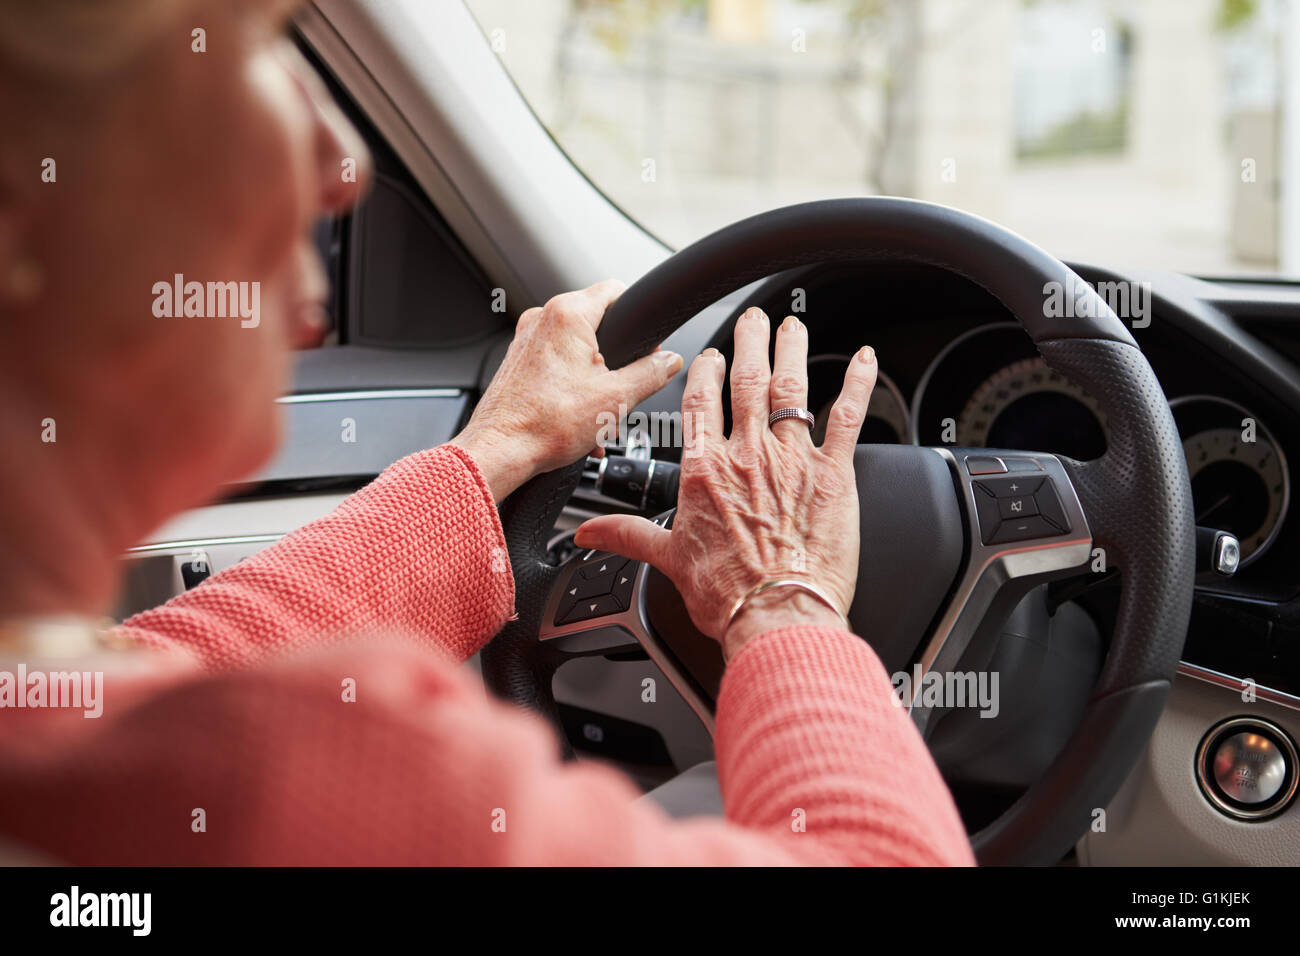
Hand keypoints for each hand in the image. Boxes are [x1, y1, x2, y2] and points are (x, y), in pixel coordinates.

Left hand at [450, 280, 682, 501]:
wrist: (499, 451)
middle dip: (616, 357)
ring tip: (598, 414)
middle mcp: (542, 319)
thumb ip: (651, 373)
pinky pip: (556, 364)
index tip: (646, 345)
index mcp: (567, 315)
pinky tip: (579, 419)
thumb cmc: (544, 424)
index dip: (637, 317)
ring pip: (576, 348)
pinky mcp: (517, 361)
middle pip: (597, 323)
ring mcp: (526, 339)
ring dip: (594, 379)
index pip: (616, 290)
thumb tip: (669, 361)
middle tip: (622, 388)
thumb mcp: (616, 398)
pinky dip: (572, 386)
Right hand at [574, 307, 877, 660]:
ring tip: (792, 325)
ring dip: (792, 350)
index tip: (710, 356)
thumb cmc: (726, 595)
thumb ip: (627, 535)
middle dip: (749, 342)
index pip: (700, 403)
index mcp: (704, 472)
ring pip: (791, 389)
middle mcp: (747, 456)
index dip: (705, 370)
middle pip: (747, 381)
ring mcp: (792, 461)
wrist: (776, 615)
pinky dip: (855, 383)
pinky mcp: (834, 476)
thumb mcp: (666, 561)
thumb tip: (587, 534)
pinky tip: (861, 359)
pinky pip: (846, 417)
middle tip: (754, 318)